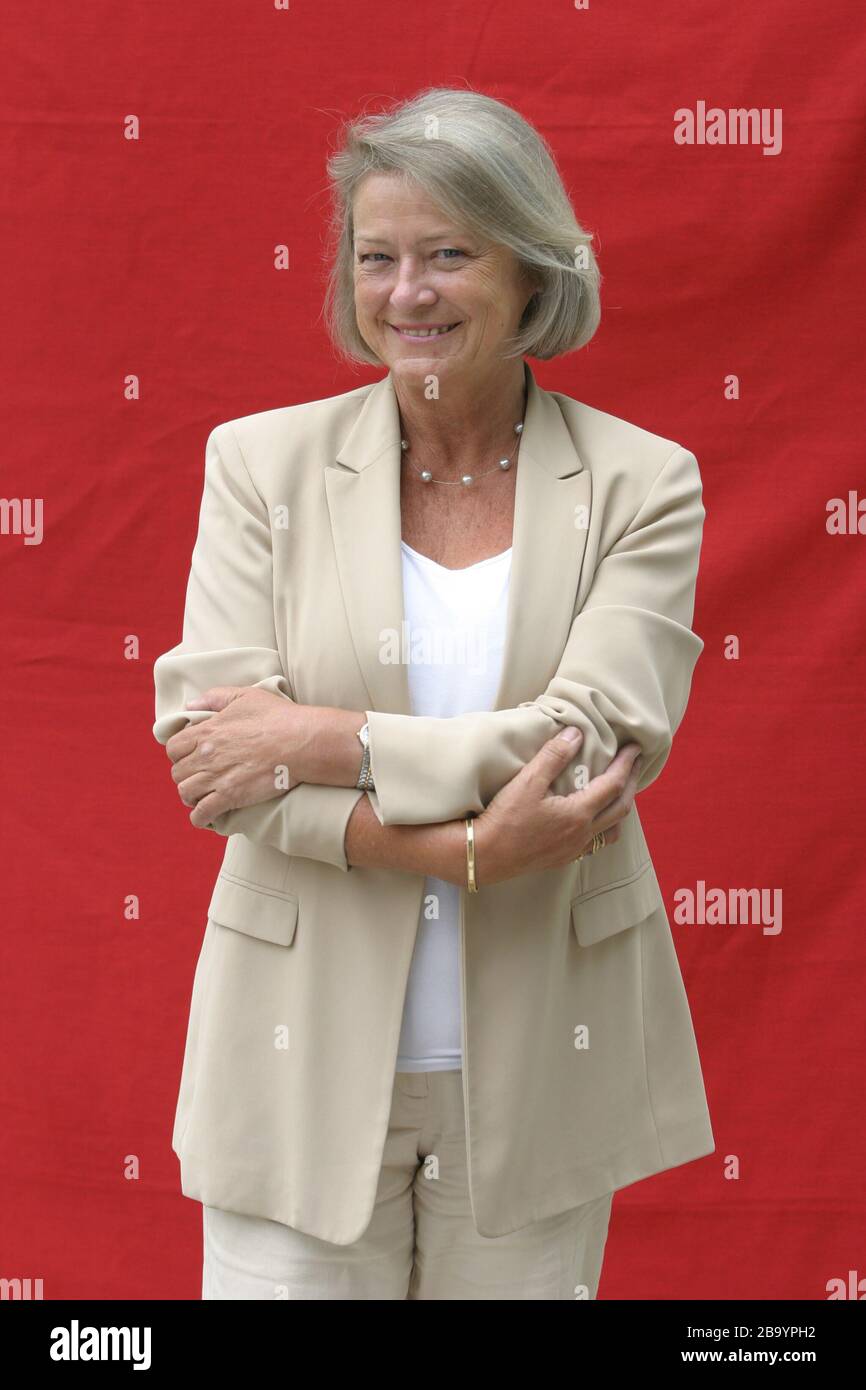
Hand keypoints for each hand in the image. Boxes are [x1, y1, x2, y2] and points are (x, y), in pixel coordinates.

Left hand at [165, 686, 311, 827]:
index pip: (173, 748)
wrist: (299, 741)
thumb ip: (214, 698)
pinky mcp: (230, 796)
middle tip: (198, 778)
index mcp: (207, 731)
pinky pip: (202, 813)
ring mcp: (217, 777)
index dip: (178, 754)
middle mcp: (206, 755)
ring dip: (190, 797)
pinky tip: (205, 817)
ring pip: (185, 793)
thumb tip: (191, 706)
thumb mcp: (245, 696)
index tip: (190, 757)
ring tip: (200, 797)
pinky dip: (199, 817)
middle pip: (178, 772)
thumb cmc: (277, 716)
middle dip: (185, 776)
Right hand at [472, 729, 642, 885]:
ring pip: (612, 830)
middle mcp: (583, 834)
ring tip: (619, 791)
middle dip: (632, 782)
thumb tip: (576, 734)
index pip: (613, 784)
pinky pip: (595, 843)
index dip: (626, 764)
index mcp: (578, 813)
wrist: (484, 856)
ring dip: (620, 808)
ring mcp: (574, 849)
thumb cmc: (505, 819)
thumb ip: (554, 756)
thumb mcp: (528, 781)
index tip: (635, 748)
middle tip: (636, 763)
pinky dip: (604, 827)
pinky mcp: (563, 857)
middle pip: (621, 807)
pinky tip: (593, 819)